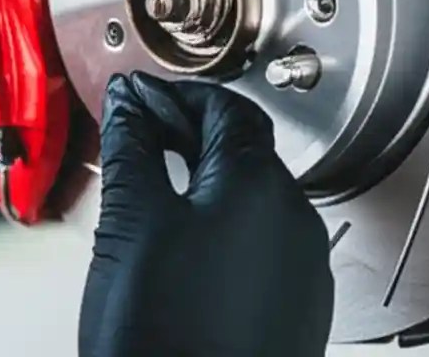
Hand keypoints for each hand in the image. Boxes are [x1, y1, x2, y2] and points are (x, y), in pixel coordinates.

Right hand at [79, 73, 333, 356]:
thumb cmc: (166, 338)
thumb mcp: (132, 226)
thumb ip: (132, 151)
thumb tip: (128, 108)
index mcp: (259, 188)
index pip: (222, 108)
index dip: (172, 95)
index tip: (135, 96)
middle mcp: (294, 222)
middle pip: (242, 149)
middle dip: (188, 132)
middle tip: (139, 130)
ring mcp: (301, 271)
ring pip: (252, 199)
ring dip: (205, 180)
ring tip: (153, 187)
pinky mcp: (294, 311)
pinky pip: (260, 246)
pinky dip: (221, 227)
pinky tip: (183, 249)